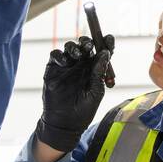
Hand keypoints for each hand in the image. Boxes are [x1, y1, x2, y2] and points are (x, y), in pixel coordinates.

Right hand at [35, 34, 114, 152]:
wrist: (65, 123)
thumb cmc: (83, 110)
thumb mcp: (95, 91)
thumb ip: (99, 73)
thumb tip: (106, 54)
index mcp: (94, 69)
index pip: (101, 52)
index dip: (105, 43)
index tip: (109, 38)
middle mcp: (81, 65)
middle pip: (85, 45)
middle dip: (87, 42)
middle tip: (89, 45)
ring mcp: (67, 66)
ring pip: (70, 47)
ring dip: (74, 47)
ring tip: (78, 55)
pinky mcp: (53, 69)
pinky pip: (55, 55)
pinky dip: (59, 55)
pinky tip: (65, 62)